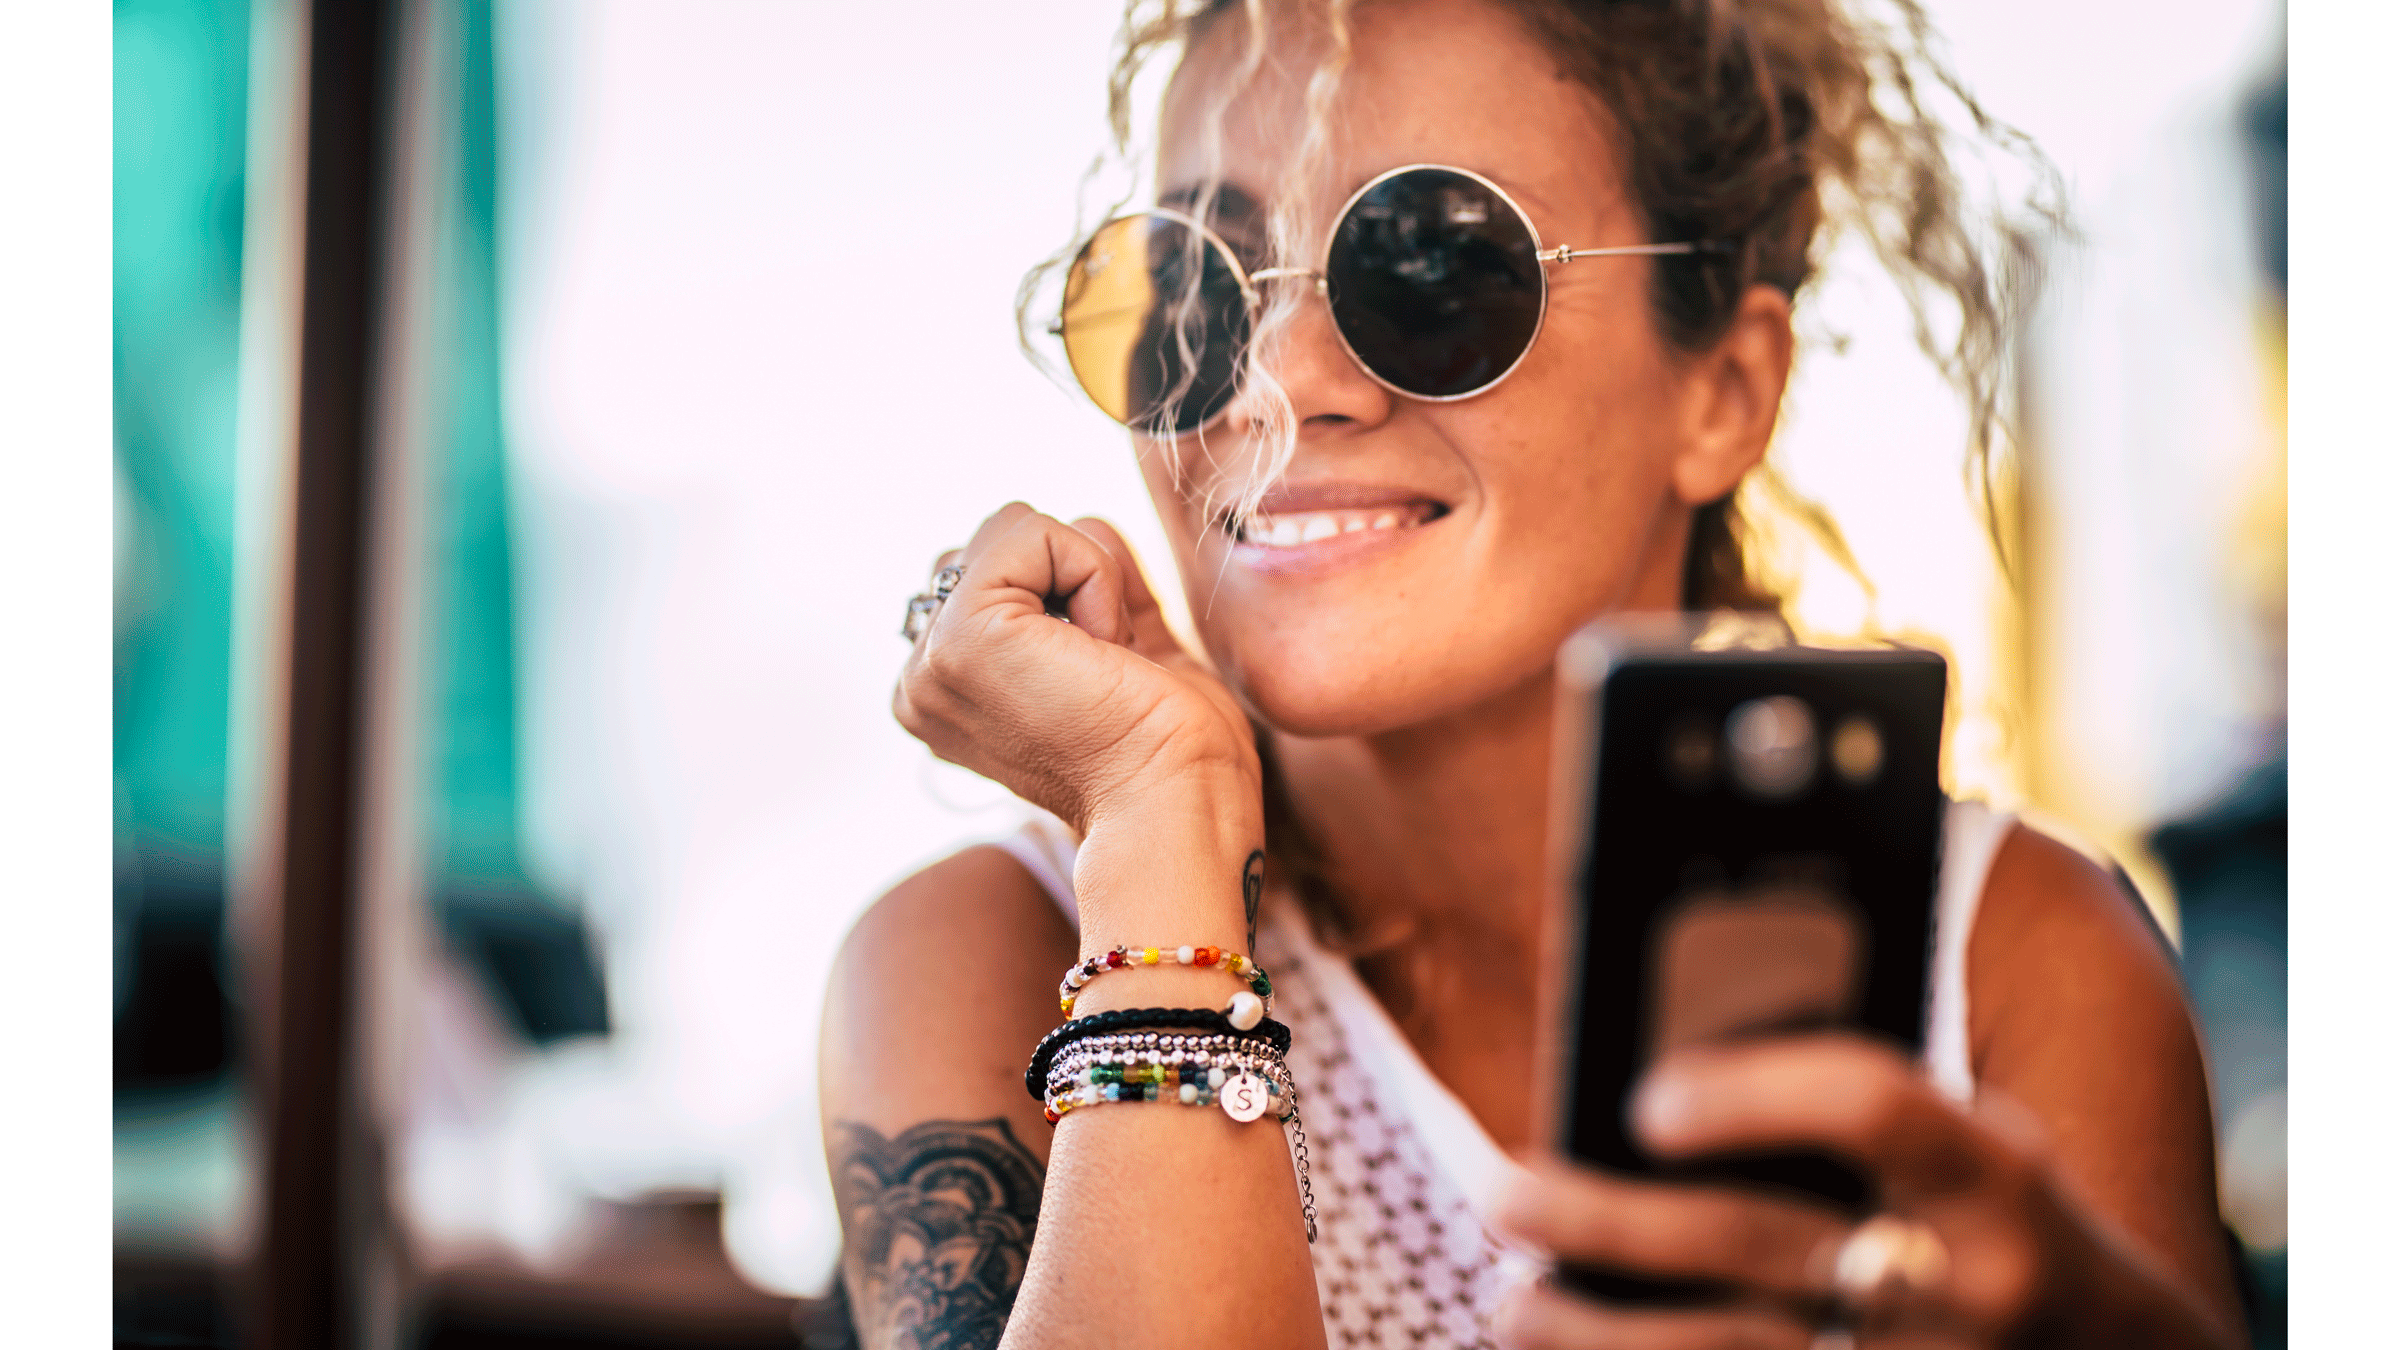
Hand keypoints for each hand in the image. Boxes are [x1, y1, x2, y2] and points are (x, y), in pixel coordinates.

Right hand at [894, 503, 1258, 837]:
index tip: (1099, 678)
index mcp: (948, 689)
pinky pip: (1033, 532)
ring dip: (1087, 578)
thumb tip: (1083, 525)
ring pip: (1012, 528)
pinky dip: (1094, 572)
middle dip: (1074, 579)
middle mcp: (923, 679)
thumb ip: (1084, 583)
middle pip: (999, 541)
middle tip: (1102, 668)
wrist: (1178, 800)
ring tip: (1100, 661)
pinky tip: (1102, 648)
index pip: (1002, 568)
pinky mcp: (961, 637)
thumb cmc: (1168, 745)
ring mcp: (932, 659)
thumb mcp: (1119, 641)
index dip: (1076, 596)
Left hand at [1488, 1034, 2237, 1349]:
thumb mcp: (1984, 1147)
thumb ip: (1865, 1106)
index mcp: (1994, 1176)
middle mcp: (1964, 1284)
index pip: (1874, 1107)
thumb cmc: (2011, 1227)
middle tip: (1504, 1193)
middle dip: (1609, 1220)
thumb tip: (1673, 1048)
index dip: (1753, 1094)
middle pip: (1753, 1243)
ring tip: (1512, 1300)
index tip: (1642, 1098)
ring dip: (1598, 1333)